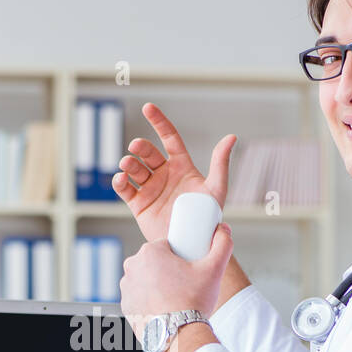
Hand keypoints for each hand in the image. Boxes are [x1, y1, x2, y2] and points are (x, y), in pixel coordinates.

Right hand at [112, 103, 235, 242]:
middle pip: (148, 153)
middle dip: (140, 147)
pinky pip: (125, 189)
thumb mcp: (216, 189)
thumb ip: (220, 163)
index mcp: (181, 166)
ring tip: (127, 166)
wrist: (191, 244)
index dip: (159, 121)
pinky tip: (121, 180)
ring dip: (128, 163)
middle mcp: (164, 174)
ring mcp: (150, 189)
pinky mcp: (138, 205)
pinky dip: (119, 182)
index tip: (148, 107)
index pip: (169, 137)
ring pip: (134, 168)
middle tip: (136, 148)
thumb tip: (231, 136)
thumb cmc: (207, 218)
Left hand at [120, 223, 234, 340]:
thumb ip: (222, 245)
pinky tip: (163, 308)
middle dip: (168, 270)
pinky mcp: (125, 306)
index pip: (167, 246)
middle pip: (155, 262)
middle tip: (184, 285)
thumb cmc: (193, 301)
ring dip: (156, 285)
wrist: (178, 336)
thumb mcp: (214, 270)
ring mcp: (126, 288)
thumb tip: (224, 229)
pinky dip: (149, 301)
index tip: (188, 268)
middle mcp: (132, 267)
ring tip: (174, 298)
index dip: (180, 257)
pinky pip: (138, 298)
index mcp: (150, 252)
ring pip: (146, 279)